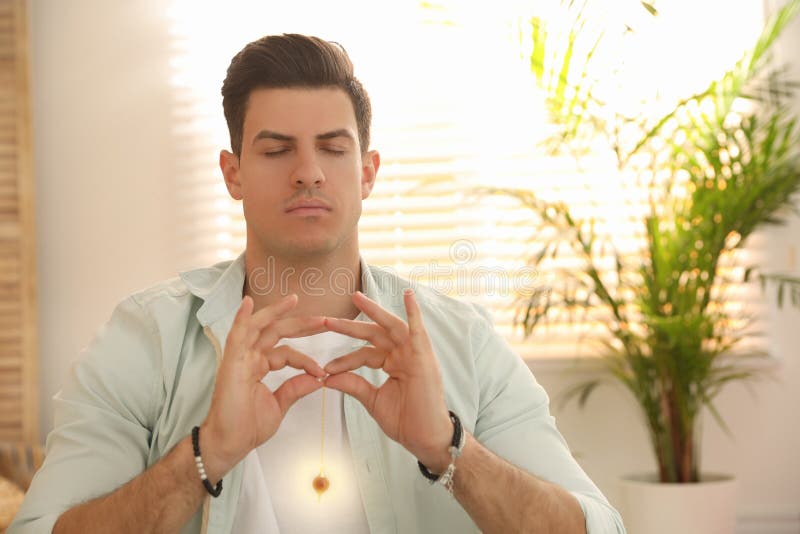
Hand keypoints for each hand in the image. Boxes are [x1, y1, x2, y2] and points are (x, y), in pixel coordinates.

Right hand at [200, 294, 326, 480]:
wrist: (230, 444)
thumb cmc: (247, 427)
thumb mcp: (279, 405)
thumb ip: (296, 388)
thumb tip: (318, 378)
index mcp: (259, 366)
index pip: (287, 352)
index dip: (306, 359)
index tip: (323, 371)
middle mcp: (249, 358)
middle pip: (276, 332)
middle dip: (300, 324)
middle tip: (324, 319)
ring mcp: (239, 358)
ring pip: (258, 327)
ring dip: (276, 313)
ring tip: (294, 300)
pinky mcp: (231, 362)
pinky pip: (236, 335)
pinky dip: (242, 318)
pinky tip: (248, 303)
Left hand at [323, 289, 452, 471]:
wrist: (425, 439)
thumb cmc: (405, 422)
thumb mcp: (373, 400)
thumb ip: (353, 385)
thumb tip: (326, 378)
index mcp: (392, 363)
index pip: (364, 353)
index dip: (344, 359)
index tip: (325, 370)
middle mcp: (403, 354)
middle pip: (374, 334)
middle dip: (350, 326)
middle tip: (327, 320)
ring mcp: (414, 354)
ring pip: (390, 327)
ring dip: (374, 311)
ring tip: (356, 297)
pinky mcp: (423, 357)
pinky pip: (418, 331)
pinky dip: (414, 312)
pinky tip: (408, 295)